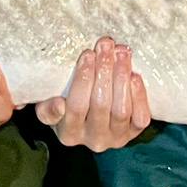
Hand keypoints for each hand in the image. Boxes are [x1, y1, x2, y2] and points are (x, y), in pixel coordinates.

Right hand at [36, 36, 150, 150]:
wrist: (91, 116)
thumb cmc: (66, 103)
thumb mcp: (48, 106)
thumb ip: (47, 107)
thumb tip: (59, 104)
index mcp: (68, 134)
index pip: (76, 106)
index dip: (83, 79)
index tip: (87, 54)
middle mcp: (93, 140)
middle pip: (100, 104)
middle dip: (104, 70)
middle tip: (105, 46)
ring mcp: (116, 138)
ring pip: (121, 110)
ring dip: (121, 77)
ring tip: (121, 53)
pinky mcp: (134, 133)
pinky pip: (140, 117)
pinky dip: (138, 95)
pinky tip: (133, 75)